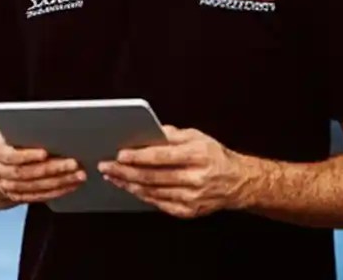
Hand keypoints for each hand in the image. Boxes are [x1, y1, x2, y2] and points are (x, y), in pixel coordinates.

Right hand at [0, 132, 85, 204]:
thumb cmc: (11, 140)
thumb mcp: (11, 131)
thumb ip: (24, 131)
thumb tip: (51, 127)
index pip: (10, 155)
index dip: (27, 155)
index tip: (45, 152)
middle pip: (25, 173)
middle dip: (51, 169)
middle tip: (74, 163)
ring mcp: (7, 186)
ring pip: (33, 187)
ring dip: (58, 182)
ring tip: (79, 175)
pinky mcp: (17, 197)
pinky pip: (38, 197)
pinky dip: (56, 192)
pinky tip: (72, 185)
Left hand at [97, 125, 249, 218]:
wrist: (237, 182)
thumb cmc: (213, 155)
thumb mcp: (196, 136)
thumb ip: (170, 134)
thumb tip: (144, 131)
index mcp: (198, 155)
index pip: (162, 156)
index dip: (138, 156)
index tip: (119, 154)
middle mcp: (196, 178)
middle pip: (153, 176)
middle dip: (125, 171)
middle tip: (105, 166)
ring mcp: (192, 198)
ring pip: (152, 192)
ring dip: (128, 184)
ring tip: (112, 176)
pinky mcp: (189, 211)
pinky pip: (159, 203)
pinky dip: (141, 195)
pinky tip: (130, 187)